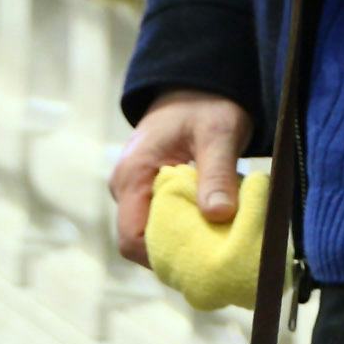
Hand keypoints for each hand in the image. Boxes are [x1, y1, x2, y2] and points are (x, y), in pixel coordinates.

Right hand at [109, 91, 252, 267]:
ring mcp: (131, 192)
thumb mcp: (219, 133)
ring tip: (213, 237)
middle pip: (139, 243)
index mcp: (132, 175)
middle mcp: (123, 188)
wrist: (194, 86)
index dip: (161, 256)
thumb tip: (219, 216)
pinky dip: (181, 230)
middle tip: (213, 253)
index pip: (132, 238)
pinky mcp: (143, 193)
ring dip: (180, 241)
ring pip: (148, 235)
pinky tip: (207, 226)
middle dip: (174, 253)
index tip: (198, 258)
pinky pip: (156, 223)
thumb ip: (217, 174)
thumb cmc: (205, 105)